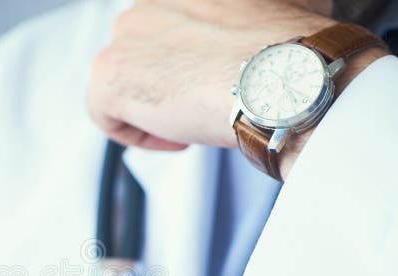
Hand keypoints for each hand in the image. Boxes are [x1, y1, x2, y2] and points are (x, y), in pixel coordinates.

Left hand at [87, 0, 341, 153]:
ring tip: (192, 123)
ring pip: (125, 80)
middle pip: (143, 51)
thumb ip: (259, 11)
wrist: (282, 81)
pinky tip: (177, 139)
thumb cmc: (293, 49)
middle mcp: (147, 0)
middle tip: (200, 103)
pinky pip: (105, 113)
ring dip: (154, 107)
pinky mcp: (109, 75)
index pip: (167, 25)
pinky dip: (138, 134)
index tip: (208, 77)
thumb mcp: (286, 4)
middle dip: (168, 80)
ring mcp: (125, 34)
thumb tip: (271, 21)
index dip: (186, 57)